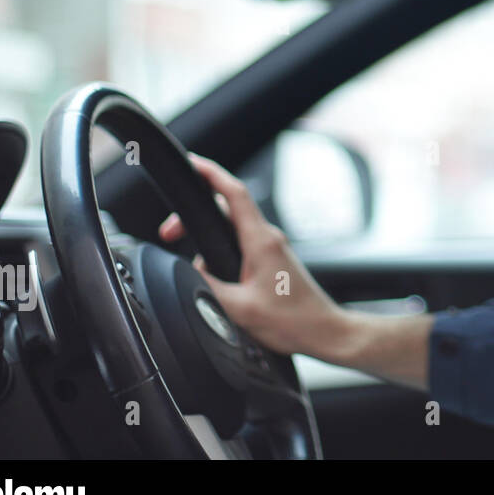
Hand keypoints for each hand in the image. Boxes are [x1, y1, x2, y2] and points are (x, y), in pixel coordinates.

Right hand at [159, 153, 353, 360]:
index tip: (191, 162)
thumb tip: (189, 272)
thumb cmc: (293, 321)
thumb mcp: (240, 308)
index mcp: (261, 241)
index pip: (235, 194)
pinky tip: (211, 272)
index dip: (211, 173)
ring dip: (207, 236)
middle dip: (195, 214)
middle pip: (227, 209)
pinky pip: (240, 244)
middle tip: (169, 232)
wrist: (324, 332)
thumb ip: (208, 286)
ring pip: (232, 228)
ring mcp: (271, 248)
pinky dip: (220, 249)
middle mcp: (268, 238)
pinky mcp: (272, 261)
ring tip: (190, 259)